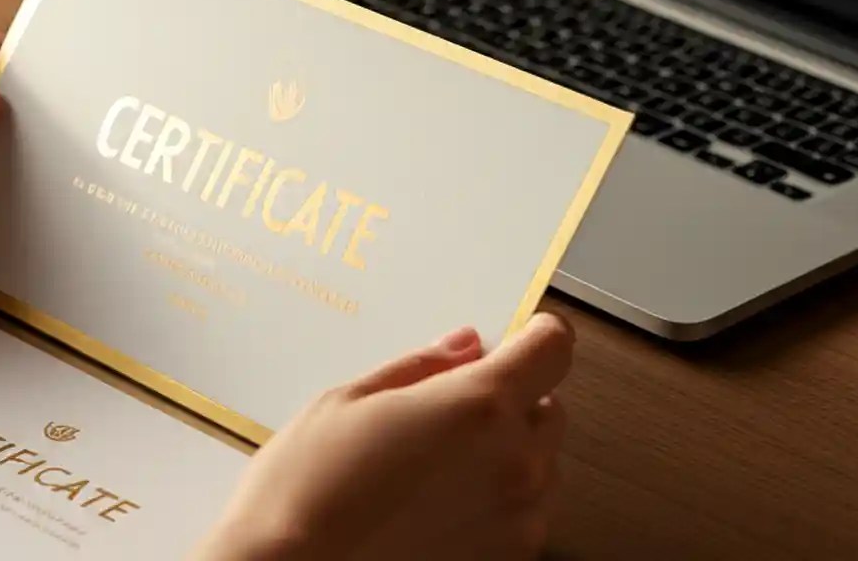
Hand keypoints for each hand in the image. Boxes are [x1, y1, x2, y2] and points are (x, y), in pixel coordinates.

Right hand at [192, 313, 573, 560]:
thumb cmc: (304, 493)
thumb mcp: (349, 402)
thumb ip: (421, 369)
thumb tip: (464, 346)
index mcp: (478, 407)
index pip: (552, 347)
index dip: (534, 335)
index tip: (513, 339)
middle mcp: (514, 464)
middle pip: (552, 407)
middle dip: (513, 398)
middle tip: (449, 407)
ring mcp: (516, 521)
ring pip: (541, 465)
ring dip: (507, 453)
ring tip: (433, 464)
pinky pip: (523, 515)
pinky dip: (495, 501)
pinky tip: (434, 503)